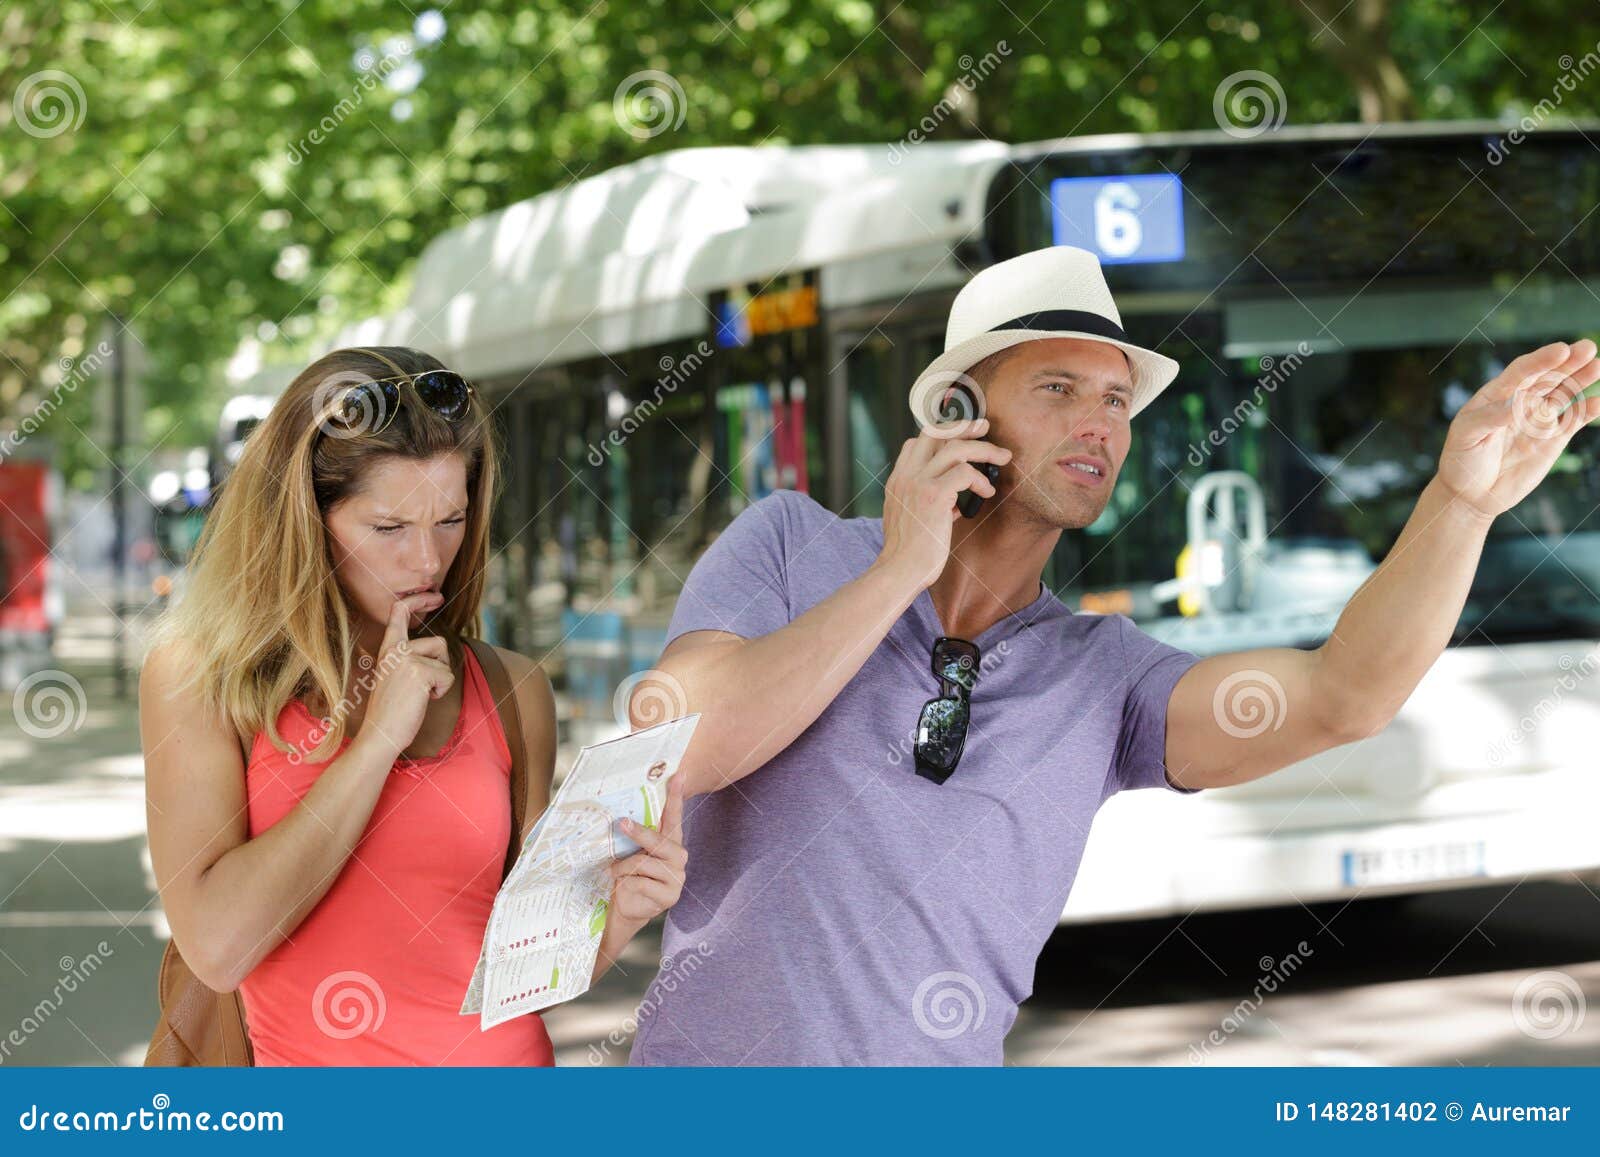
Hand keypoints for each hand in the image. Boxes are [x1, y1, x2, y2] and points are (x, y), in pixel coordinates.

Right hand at [357, 600, 454, 760]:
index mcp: (388, 649)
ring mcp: (406, 659)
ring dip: (440, 679)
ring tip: (420, 694)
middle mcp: (395, 649)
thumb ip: (409, 659)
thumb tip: (437, 648)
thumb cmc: (392, 711)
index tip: (435, 595)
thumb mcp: (396, 676)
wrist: (380, 735)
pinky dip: (441, 691)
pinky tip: (423, 700)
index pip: (399, 612)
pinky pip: (448, 676)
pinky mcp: (419, 672)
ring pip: (445, 659)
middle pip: (439, 642)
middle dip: (442, 664)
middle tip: (425, 687)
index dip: (419, 600)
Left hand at [607, 771, 687, 924]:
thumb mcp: (628, 852)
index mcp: (669, 842)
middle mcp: (678, 857)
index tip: (679, 773)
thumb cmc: (626, 875)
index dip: (676, 796)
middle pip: (661, 841)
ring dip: (624, 867)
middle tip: (621, 823)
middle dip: (640, 833)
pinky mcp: (670, 895)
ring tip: (614, 871)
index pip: (674, 817)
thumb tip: (619, 816)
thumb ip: (632, 837)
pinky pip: (643, 882)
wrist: (624, 908)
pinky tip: (624, 886)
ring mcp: (677, 877)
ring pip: (647, 863)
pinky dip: (628, 883)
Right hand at [877, 416, 1011, 588]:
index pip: (917, 441)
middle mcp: (906, 476)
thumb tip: (954, 503)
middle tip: (985, 427)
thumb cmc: (910, 554)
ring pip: (955, 447)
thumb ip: (928, 504)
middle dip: (964, 426)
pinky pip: (965, 473)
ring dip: (984, 449)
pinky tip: (987, 493)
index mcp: (898, 481)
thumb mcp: (913, 521)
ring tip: (1003, 457)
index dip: (941, 434)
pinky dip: (981, 481)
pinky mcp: (934, 496)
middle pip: (935, 433)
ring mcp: (918, 483)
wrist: (900, 571)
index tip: (963, 437)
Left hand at [1435, 340, 1599, 519]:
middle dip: (1567, 362)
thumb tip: (1516, 404)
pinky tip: (1599, 402)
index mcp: (1496, 395)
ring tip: (1598, 365)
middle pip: (1548, 376)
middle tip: (1587, 347)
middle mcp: (1521, 401)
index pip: (1521, 372)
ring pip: (1565, 392)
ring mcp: (1539, 418)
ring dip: (1581, 379)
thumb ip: (1490, 417)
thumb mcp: (1467, 435)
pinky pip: (1575, 420)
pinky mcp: (1554, 438)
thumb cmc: (1462, 459)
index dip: (1540, 361)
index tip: (1560, 350)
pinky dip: (1589, 411)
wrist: (1471, 492)